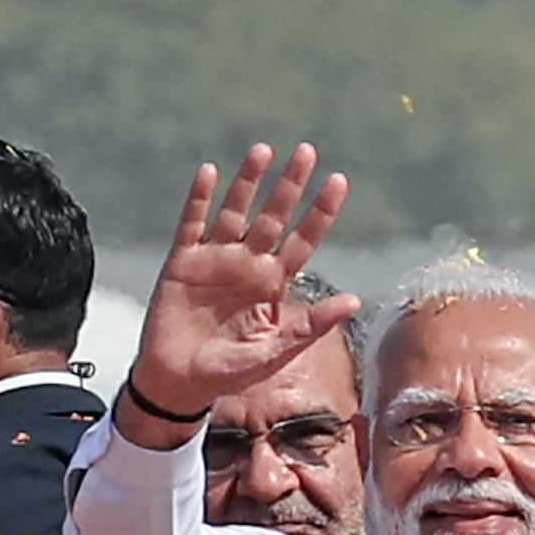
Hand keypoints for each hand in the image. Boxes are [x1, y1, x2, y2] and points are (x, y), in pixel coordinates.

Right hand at [125, 146, 362, 429]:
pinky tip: (210, 172)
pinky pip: (192, 223)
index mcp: (273, 282)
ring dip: (248, 181)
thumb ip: (312, 326)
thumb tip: (356, 301)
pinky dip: (200, 198)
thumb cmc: (230, 372)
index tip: (338, 180)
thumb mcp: (276, 352)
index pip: (303, 239)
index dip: (320, 211)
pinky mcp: (183, 262)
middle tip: (307, 152)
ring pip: (235, 211)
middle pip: (274, 216)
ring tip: (263, 151)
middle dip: (290, 185)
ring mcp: (215, 259)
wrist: (179, 383)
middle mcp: (248, 263)